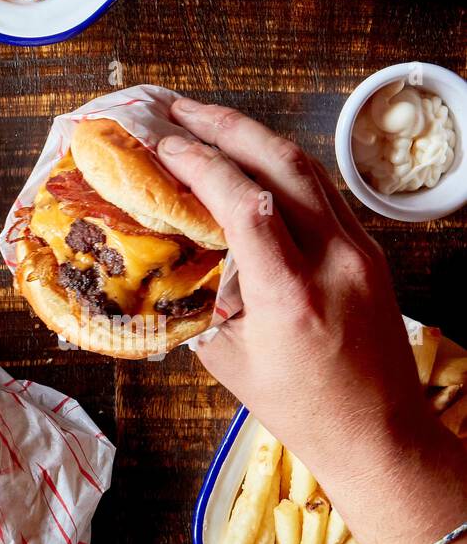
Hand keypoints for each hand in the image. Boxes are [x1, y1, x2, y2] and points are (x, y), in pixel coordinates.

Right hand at [155, 97, 424, 483]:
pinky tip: (250, 157)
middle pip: (282, 166)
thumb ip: (197, 297)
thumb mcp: (226, 358)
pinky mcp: (369, 250)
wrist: (380, 434)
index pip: (245, 203)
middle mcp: (333, 262)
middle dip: (226, 127)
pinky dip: (280, 165)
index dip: (201, 164)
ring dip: (254, 136)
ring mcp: (359, 252)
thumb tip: (162, 246)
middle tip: (179, 109)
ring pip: (306, 169)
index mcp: (291, 296)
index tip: (164, 147)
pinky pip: (321, 191)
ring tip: (209, 120)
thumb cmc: (298, 407)